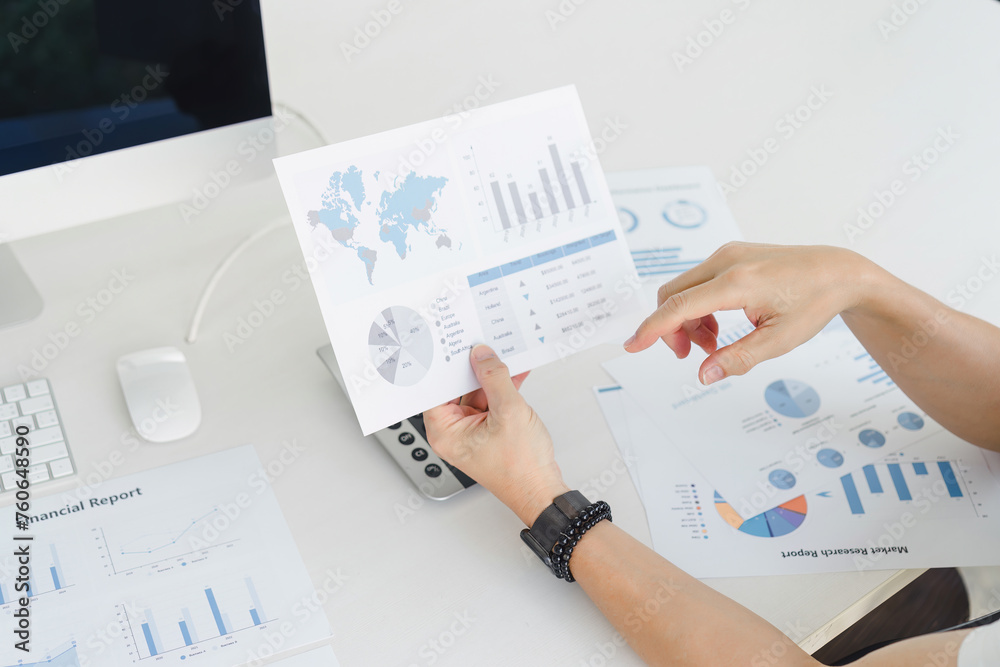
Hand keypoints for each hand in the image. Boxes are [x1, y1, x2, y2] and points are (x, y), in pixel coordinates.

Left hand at [424, 345, 569, 525]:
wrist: (542, 490)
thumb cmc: (520, 468)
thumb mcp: (509, 412)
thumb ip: (494, 378)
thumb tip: (482, 356)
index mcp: (445, 433)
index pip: (435, 391)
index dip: (444, 367)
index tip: (453, 346)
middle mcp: (454, 433)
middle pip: (456, 390)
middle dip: (472, 368)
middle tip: (480, 344)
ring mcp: (473, 431)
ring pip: (476, 393)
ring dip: (491, 376)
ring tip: (503, 355)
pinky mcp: (490, 430)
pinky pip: (491, 401)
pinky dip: (502, 388)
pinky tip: (515, 372)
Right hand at [623, 242, 876, 383]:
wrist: (837, 272)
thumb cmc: (813, 303)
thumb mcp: (779, 341)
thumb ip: (737, 358)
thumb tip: (703, 375)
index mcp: (737, 283)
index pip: (678, 307)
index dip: (651, 329)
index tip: (633, 346)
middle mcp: (726, 262)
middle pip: (672, 296)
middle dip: (671, 330)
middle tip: (693, 355)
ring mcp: (727, 255)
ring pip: (683, 289)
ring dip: (687, 320)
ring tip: (713, 343)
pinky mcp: (730, 255)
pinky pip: (697, 282)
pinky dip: (698, 307)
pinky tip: (719, 325)